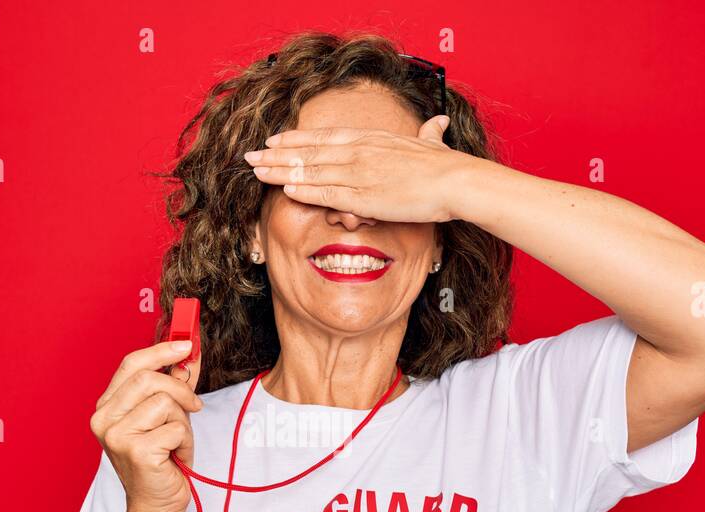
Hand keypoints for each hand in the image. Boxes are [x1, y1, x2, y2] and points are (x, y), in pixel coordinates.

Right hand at [90, 339, 202, 511]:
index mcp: (107, 407)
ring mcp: (117, 436)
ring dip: (183, 423)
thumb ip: (172, 386)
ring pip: (165, 403)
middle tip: (195, 405)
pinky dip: (185, 443)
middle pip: (149, 379)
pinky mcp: (136, 451)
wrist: (155, 506)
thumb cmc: (160, 463)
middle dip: (180, 389)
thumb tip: (188, 355)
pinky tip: (176, 457)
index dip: (161, 350)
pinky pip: (176, 428)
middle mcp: (104, 419)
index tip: (186, 345)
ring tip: (176, 442)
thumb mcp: (165, 418)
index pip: (131, 364)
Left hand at [243, 115, 468, 222]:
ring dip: (280, 172)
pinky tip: (284, 190)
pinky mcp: (362, 196)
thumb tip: (437, 123)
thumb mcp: (431, 144)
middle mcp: (358, 152)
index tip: (274, 140)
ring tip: (256, 172)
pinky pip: (325, 193)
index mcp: (369, 139)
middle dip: (277, 154)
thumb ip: (427, 136)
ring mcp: (358, 173)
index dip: (295, 139)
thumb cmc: (444, 166)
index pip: (324, 136)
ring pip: (311, 171)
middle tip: (250, 156)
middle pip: (309, 152)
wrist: (453, 181)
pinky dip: (303, 190)